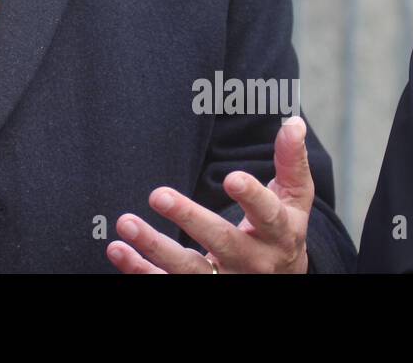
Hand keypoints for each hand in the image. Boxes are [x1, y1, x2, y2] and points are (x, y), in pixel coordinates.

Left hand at [107, 115, 313, 273]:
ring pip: (189, 270)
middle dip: (190, 220)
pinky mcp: (201, 290)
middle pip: (222, 242)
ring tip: (126, 222)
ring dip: (155, 247)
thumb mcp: (294, 199)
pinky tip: (118, 249)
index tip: (232, 177)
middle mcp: (253, 261)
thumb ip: (291, 161)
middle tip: (158, 195)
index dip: (251, 197)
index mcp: (279, 234)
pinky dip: (140, 270)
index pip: (267, 215)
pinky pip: (166, 284)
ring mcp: (226, 280)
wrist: (283, 280)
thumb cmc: (282, 230)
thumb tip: (292, 122)